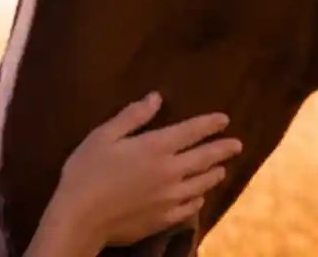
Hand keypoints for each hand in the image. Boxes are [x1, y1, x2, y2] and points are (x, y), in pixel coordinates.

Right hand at [49, 92, 242, 248]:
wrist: (80, 218)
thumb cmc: (86, 172)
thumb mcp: (104, 135)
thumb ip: (133, 116)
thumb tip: (156, 98)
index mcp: (156, 147)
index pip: (192, 131)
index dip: (210, 124)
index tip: (225, 119)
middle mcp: (170, 171)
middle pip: (205, 158)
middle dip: (223, 149)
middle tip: (237, 145)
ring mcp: (170, 198)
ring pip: (202, 183)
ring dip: (214, 173)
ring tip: (222, 169)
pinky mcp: (164, 219)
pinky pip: (190, 208)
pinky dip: (198, 198)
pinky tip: (199, 197)